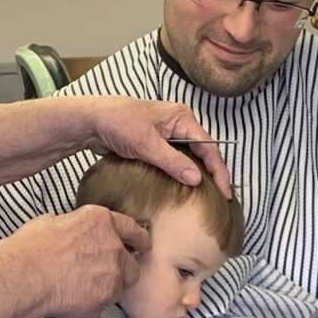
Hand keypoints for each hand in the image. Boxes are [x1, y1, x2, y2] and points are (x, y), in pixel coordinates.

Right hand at [15, 206, 149, 317]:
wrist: (25, 275)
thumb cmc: (31, 247)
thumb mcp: (53, 222)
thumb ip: (73, 227)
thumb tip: (71, 233)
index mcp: (101, 221)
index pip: (131, 228)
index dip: (139, 238)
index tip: (144, 245)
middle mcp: (113, 246)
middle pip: (131, 264)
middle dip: (121, 271)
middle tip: (104, 275)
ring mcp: (112, 274)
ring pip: (119, 287)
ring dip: (106, 289)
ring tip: (80, 289)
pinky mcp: (105, 298)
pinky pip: (102, 305)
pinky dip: (90, 305)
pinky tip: (70, 300)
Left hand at [82, 96, 231, 196]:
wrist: (91, 121)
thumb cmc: (117, 122)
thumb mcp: (147, 144)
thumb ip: (173, 162)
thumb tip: (197, 179)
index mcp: (182, 117)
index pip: (209, 147)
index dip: (219, 171)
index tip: (225, 193)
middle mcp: (178, 124)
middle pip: (203, 152)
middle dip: (212, 174)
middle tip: (221, 199)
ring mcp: (167, 134)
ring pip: (189, 157)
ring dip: (196, 175)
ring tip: (207, 197)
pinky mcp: (156, 145)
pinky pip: (175, 161)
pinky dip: (181, 174)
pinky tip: (184, 189)